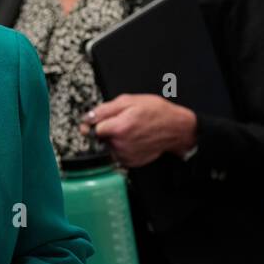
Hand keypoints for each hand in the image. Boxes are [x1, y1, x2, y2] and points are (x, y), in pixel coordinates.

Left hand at [80, 94, 195, 167]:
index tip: (100, 120)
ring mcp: (125, 155)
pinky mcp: (130, 162)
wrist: (176, 128)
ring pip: (108, 146)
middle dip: (106, 129)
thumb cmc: (156, 112)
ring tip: (131, 130)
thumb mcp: (129, 101)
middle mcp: (120, 145)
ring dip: (114, 139)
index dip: (96, 122)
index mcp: (118, 128)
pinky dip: (122, 147)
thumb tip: (88, 117)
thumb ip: (104, 109)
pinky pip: (117, 154)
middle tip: (122, 121)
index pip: (92, 129)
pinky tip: (134, 139)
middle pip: (100, 138)